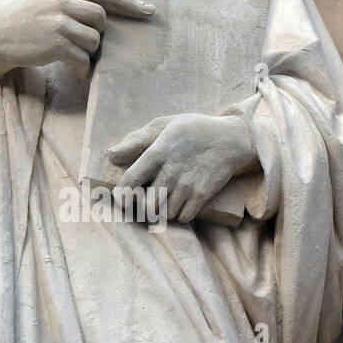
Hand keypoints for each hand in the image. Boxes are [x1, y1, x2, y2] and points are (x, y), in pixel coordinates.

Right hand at [0, 0, 153, 81]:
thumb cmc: (21, 17)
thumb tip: (103, 6)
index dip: (128, 2)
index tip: (148, 10)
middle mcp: (62, 1)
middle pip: (102, 18)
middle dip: (99, 34)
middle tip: (83, 43)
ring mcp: (58, 22)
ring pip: (94, 40)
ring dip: (89, 53)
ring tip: (74, 57)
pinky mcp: (55, 44)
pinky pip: (83, 58)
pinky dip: (82, 68)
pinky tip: (74, 71)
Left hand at [109, 113, 256, 222]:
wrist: (231, 138)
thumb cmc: (193, 129)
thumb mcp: (164, 125)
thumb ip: (136, 140)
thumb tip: (110, 154)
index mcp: (158, 152)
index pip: (130, 181)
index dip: (122, 196)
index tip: (124, 200)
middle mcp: (171, 171)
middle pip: (148, 205)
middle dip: (146, 208)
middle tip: (148, 203)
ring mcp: (188, 184)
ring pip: (166, 214)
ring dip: (164, 212)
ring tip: (166, 202)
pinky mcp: (203, 194)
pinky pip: (184, 217)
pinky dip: (180, 215)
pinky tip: (181, 204)